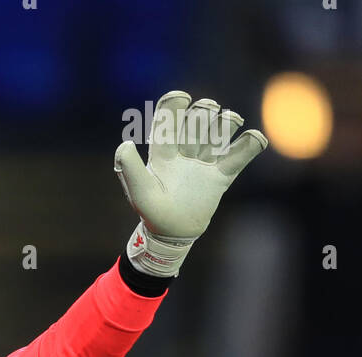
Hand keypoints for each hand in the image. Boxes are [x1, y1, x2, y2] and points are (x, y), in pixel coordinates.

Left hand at [114, 91, 267, 276]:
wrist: (173, 234)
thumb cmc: (153, 213)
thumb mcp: (139, 193)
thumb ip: (130, 169)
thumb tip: (125, 144)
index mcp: (163, 152)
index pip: (168, 122)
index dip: (173, 106)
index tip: (181, 97)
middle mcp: (185, 151)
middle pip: (197, 121)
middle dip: (203, 112)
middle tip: (208, 112)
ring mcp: (204, 162)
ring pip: (219, 133)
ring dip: (227, 122)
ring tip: (231, 119)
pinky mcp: (221, 176)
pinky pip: (238, 157)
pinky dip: (249, 146)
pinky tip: (256, 138)